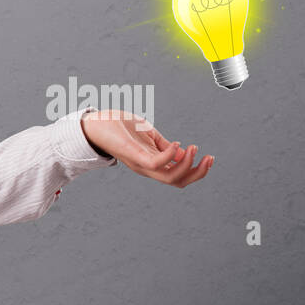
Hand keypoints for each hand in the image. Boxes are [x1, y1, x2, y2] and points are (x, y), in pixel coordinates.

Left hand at [80, 110, 213, 187]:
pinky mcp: (132, 154)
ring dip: (187, 166)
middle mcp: (146, 168)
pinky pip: (155, 163)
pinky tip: (179, 144)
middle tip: (210, 158)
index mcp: (152, 163)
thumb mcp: (148, 135)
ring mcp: (139, 163)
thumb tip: (183, 152)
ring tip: (195, 149)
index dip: (196, 171)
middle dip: (198, 173)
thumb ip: (164, 146)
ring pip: (169, 178)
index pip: (178, 177)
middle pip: (177, 182)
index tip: (209, 157)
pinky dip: (170, 156)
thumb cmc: (118, 126)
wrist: (94, 122)